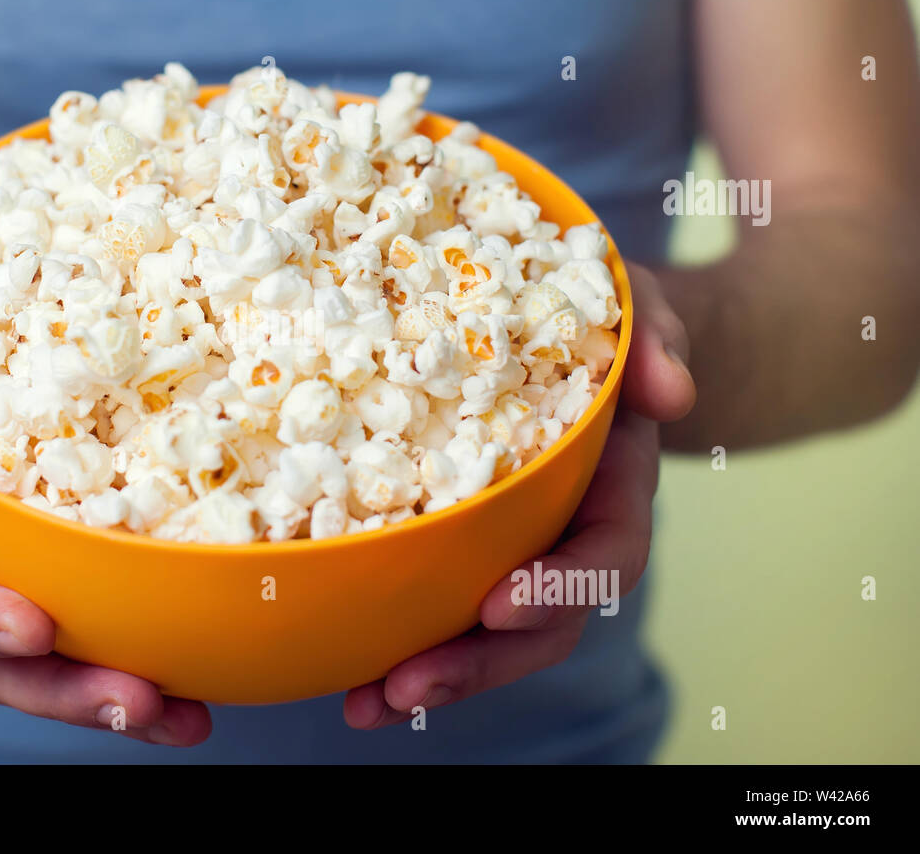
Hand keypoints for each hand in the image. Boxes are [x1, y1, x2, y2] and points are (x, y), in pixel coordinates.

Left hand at [343, 263, 695, 728]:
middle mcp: (563, 534)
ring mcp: (514, 548)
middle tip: (409, 685)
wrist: (566, 333)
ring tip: (366, 706)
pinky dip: (395, 644)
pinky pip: (438, 604)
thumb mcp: (633, 310)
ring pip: (485, 634)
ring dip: (431, 676)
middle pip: (539, 623)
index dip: (561, 587)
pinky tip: (346, 678)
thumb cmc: (600, 322)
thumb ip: (657, 341)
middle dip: (479, 661)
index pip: (605, 555)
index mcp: (612, 488)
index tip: (500, 602)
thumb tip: (671, 392)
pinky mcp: (462, 547)